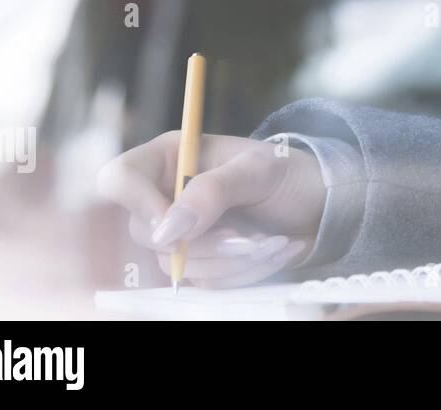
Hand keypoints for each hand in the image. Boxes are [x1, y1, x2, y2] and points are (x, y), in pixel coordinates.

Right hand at [96, 131, 326, 287]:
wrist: (322, 204)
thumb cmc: (290, 174)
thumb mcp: (258, 171)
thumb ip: (212, 192)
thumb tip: (166, 230)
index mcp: (173, 157)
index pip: (118, 178)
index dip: (135, 203)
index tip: (175, 227)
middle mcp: (167, 195)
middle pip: (145, 233)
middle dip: (205, 244)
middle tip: (251, 239)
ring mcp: (181, 232)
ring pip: (177, 265)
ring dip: (232, 261)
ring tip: (274, 243)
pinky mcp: (201, 262)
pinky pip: (204, 282)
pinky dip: (243, 273)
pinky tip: (276, 252)